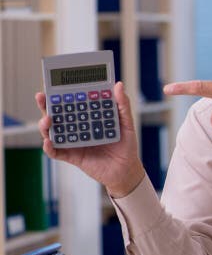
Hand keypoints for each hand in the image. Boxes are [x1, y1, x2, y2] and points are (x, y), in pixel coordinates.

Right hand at [35, 82, 145, 197]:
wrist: (126, 169)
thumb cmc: (126, 145)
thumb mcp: (126, 123)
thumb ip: (122, 105)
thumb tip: (118, 85)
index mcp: (87, 118)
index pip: (70, 104)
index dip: (60, 95)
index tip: (53, 87)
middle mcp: (77, 128)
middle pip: (56, 115)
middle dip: (46, 106)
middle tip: (42, 98)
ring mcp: (72, 142)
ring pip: (52, 132)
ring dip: (45, 125)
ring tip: (48, 120)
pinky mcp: (71, 156)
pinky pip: (55, 152)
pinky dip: (49, 147)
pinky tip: (48, 141)